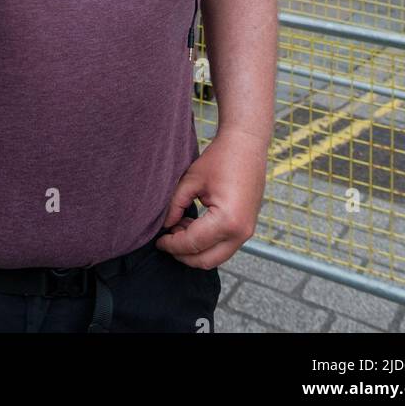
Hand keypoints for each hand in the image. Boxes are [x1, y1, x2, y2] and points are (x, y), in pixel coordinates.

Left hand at [155, 127, 268, 269]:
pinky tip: (191, 225)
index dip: (172, 244)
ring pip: (216, 257)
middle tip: (166, 241)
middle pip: (206, 260)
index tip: (157, 241)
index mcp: (227, 221)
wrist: (246, 145)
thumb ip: (175, 206)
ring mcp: (247, 232)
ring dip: (195, 249)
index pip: (192, 244)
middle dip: (183, 255)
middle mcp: (240, 233)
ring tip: (177, 228)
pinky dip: (207, 243)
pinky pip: (224, 246)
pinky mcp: (247, 228)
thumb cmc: (220, 158)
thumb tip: (164, 226)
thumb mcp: (191, 181)